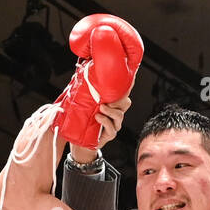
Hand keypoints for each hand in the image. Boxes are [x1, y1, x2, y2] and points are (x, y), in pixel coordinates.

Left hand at [53, 15, 142, 149]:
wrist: (79, 142)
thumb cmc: (82, 120)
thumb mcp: (82, 101)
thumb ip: (84, 87)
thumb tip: (81, 67)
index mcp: (111, 103)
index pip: (122, 92)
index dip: (128, 83)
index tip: (131, 74)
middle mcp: (115, 112)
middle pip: (126, 102)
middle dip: (119, 99)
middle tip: (108, 98)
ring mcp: (114, 124)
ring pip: (120, 115)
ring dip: (111, 111)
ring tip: (101, 108)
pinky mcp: (110, 134)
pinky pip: (112, 127)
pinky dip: (106, 121)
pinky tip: (98, 117)